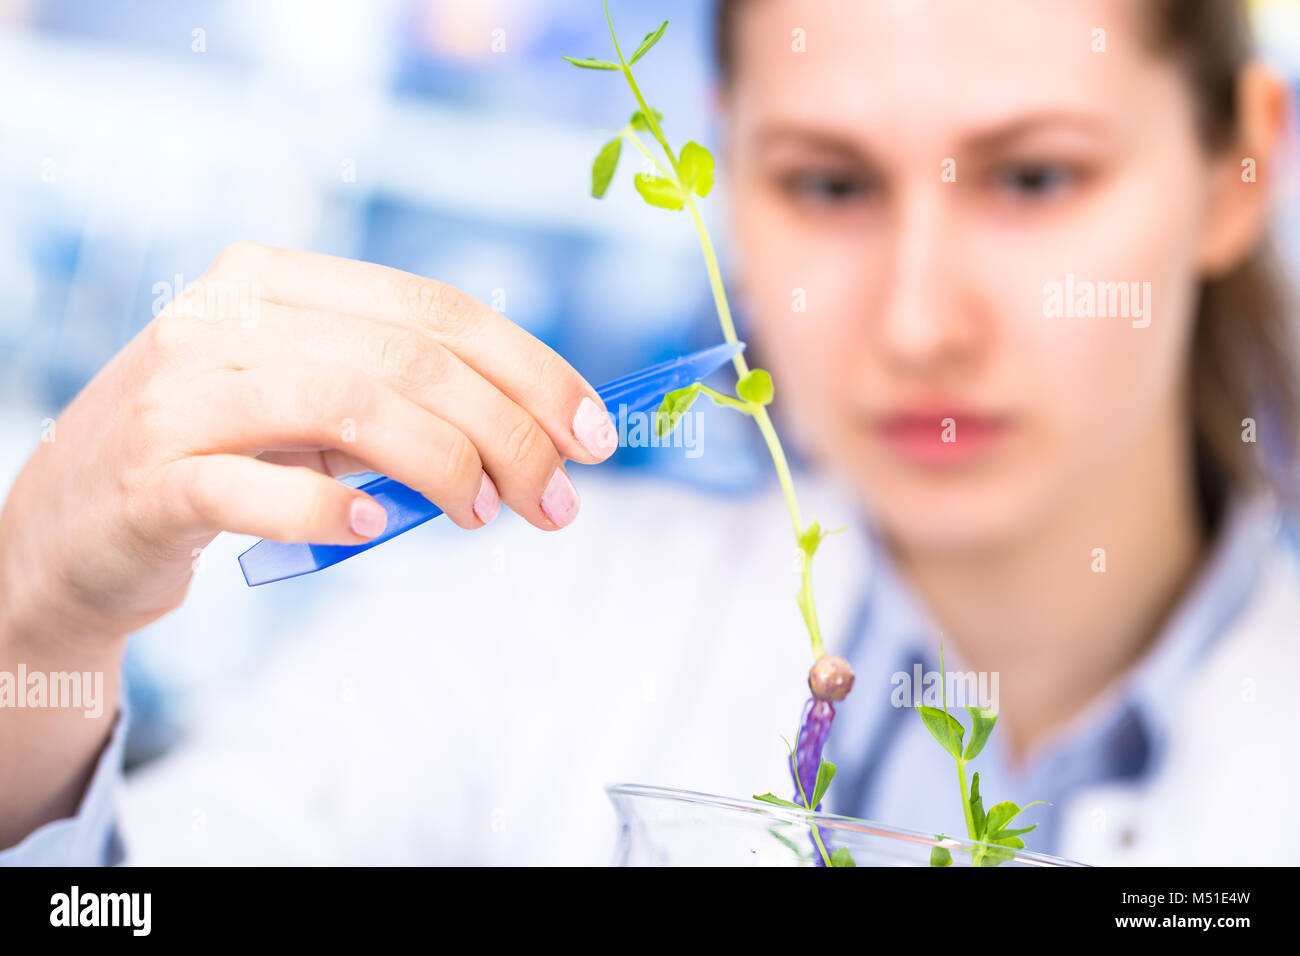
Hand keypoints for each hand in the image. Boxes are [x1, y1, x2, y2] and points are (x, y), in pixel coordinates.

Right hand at [0, 243, 618, 643]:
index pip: (436, 310)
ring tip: (486, 516)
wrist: (71, 524)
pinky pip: (258, 488)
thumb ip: (402, 402)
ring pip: (350, 405)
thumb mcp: (311, 406)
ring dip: (446, 466)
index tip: (594, 433)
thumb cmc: (222, 457)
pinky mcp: (151, 475)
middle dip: (509, 431)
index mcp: (277, 280)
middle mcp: (227, 317)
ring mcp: (183, 393)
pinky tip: (381, 529)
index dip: (531, 369)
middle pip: (409, 358)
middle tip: (557, 499)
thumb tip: (537, 438)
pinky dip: (334, 509)